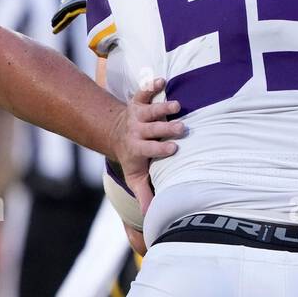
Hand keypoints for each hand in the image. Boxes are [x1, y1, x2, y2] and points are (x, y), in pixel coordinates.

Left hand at [111, 78, 183, 213]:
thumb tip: (151, 217)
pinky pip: (144, 91)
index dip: (160, 149)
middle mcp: (137, 130)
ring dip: (163, 108)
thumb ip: (144, 194)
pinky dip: (151, 85)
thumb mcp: (136, 177)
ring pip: (150, 110)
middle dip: (166, 128)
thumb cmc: (132, 158)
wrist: (115, 133)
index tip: (174, 149)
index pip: (149, 149)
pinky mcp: (139, 100)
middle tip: (182, 127)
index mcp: (137, 148)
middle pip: (152, 129)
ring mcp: (138, 114)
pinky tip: (161, 79)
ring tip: (177, 106)